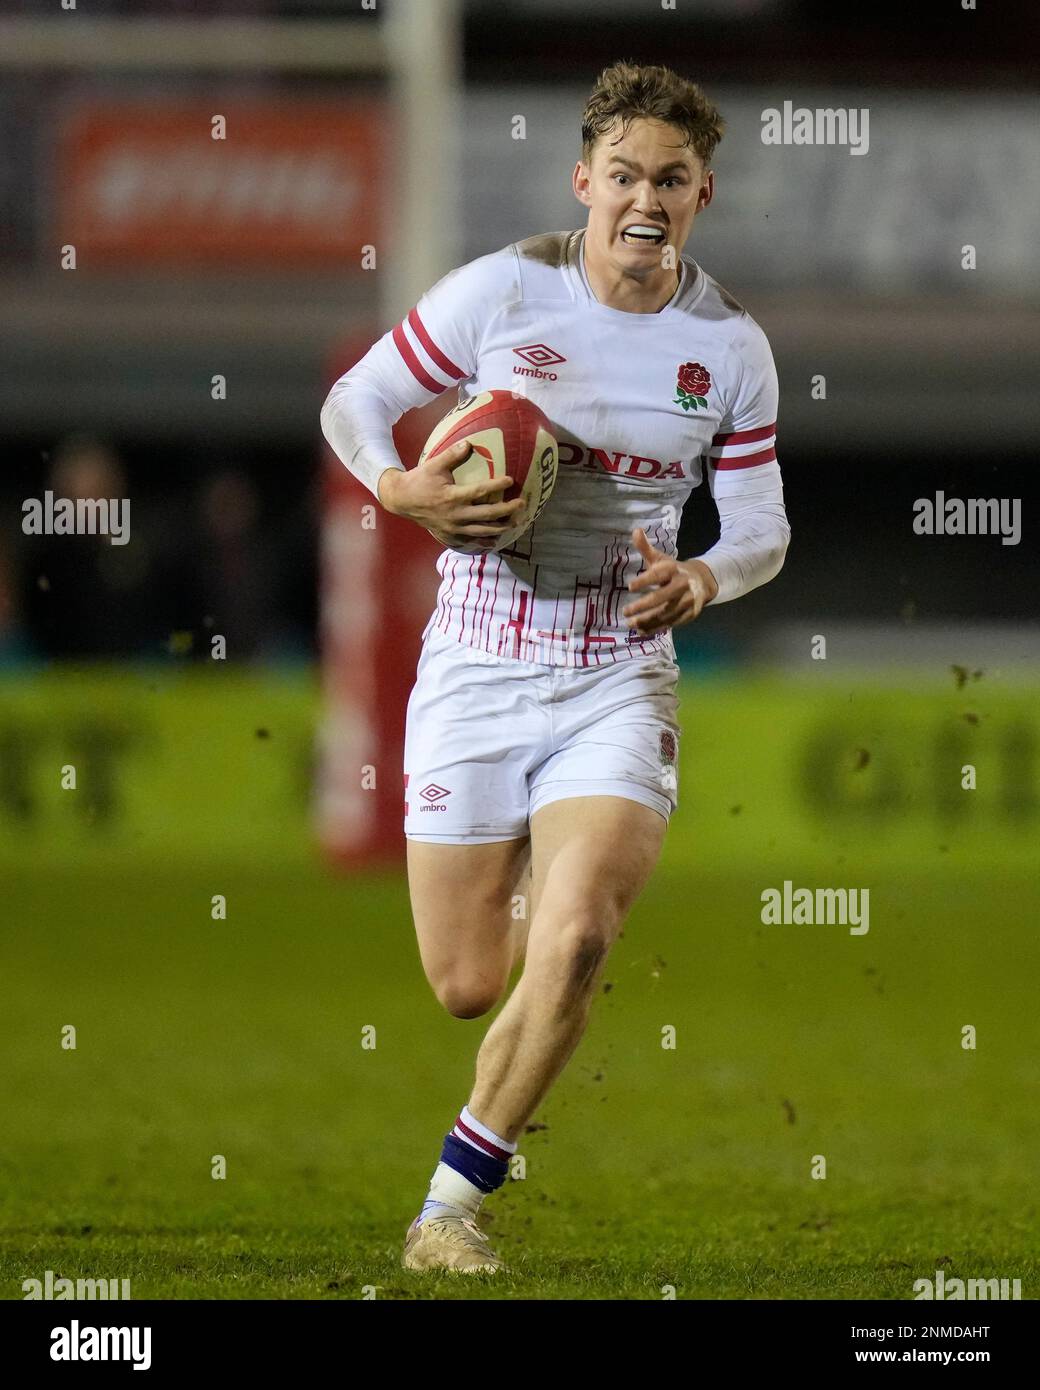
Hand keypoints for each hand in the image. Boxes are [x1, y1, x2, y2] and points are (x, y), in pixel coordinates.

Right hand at [377, 442, 526, 548]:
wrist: (401, 500)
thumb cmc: (419, 480)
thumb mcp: (434, 465)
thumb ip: (452, 455)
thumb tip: (469, 443)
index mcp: (452, 496)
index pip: (480, 491)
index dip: (497, 486)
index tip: (511, 480)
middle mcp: (455, 515)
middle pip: (487, 515)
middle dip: (507, 510)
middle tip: (522, 504)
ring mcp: (453, 527)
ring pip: (482, 530)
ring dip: (501, 527)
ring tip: (515, 522)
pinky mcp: (449, 535)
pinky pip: (470, 540)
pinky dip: (485, 540)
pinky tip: (497, 538)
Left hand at [622, 527, 718, 635]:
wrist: (703, 582)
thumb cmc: (674, 570)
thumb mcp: (661, 559)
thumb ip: (646, 548)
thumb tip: (635, 531)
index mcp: (674, 570)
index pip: (659, 575)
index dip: (645, 580)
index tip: (630, 586)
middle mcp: (682, 586)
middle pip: (662, 598)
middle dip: (643, 606)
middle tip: (625, 611)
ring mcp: (687, 602)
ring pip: (665, 614)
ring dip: (647, 620)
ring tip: (630, 623)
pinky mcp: (689, 615)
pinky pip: (670, 623)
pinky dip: (655, 628)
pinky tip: (641, 630)